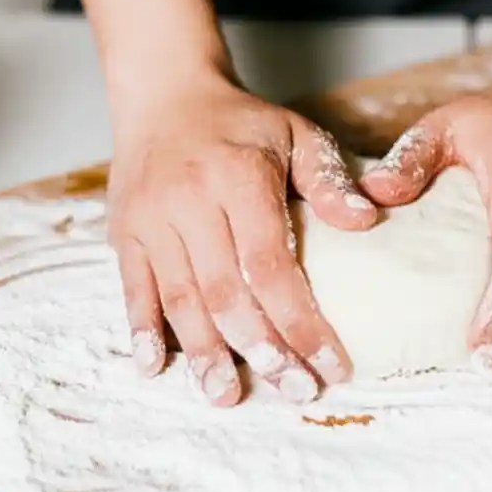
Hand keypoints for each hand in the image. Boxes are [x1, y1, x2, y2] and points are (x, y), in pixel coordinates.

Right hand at [108, 74, 377, 404]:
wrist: (164, 95)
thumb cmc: (240, 124)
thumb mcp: (295, 133)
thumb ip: (329, 180)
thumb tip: (367, 222)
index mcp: (239, 178)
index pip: (272, 264)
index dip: (301, 321)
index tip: (330, 365)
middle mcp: (190, 202)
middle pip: (226, 291)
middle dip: (261, 349)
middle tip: (292, 391)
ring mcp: (151, 220)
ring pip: (179, 298)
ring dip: (203, 353)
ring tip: (225, 396)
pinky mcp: (124, 232)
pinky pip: (132, 288)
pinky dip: (142, 330)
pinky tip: (155, 368)